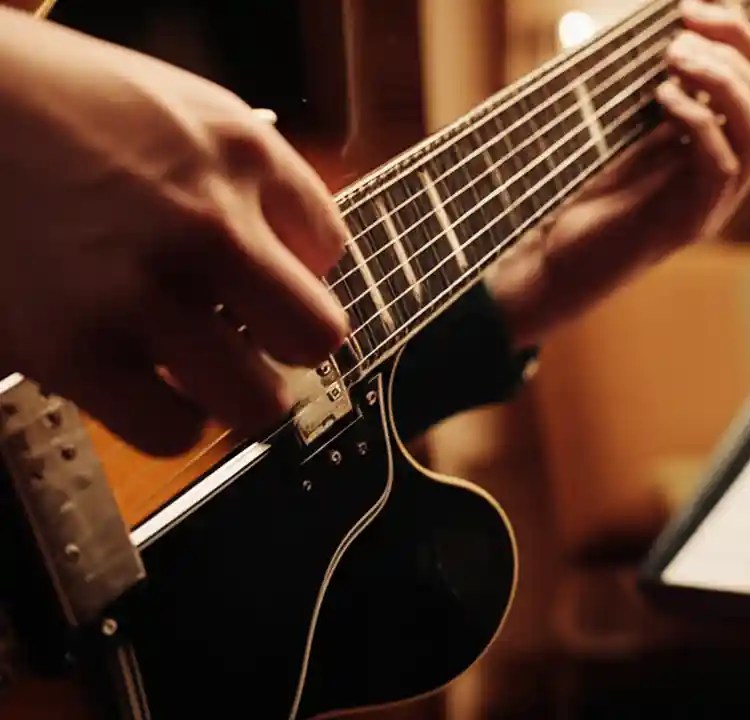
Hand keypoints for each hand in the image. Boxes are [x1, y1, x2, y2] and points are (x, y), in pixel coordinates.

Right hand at [0, 8, 348, 455]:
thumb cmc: (50, 103)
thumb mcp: (180, 108)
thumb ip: (251, 175)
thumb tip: (304, 252)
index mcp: (239, 152)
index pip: (331, 248)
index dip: (300, 272)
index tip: (271, 282)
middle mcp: (204, 222)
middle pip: (316, 337)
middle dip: (290, 349)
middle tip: (259, 345)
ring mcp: (141, 290)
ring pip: (256, 402)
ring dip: (234, 393)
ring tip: (199, 371)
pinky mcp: (75, 348)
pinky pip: (170, 431)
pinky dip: (167, 422)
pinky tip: (145, 386)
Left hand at [487, 0, 749, 346]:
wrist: (558, 263)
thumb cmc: (585, 195)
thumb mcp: (624, 130)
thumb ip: (652, 89)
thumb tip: (666, 28)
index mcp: (720, 146)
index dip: (740, 36)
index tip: (694, 7)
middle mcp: (729, 174)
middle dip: (735, 52)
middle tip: (681, 32)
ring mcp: (715, 200)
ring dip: (722, 82)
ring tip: (673, 57)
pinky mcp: (690, 220)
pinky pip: (720, 162)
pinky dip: (698, 119)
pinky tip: (663, 97)